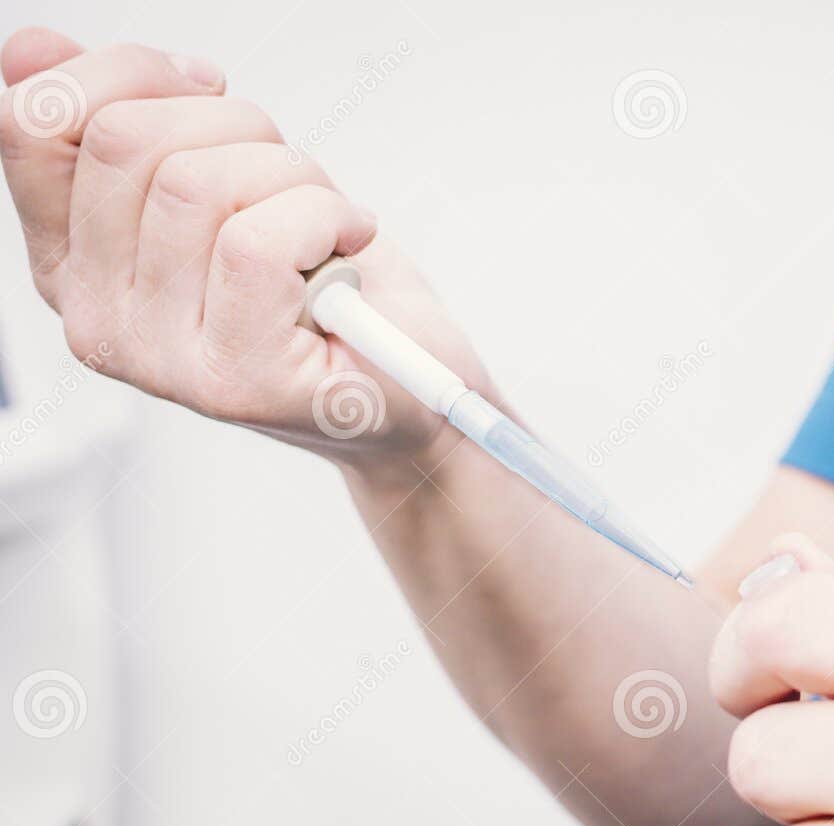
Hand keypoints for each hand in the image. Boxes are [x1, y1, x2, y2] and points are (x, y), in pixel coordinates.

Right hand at [0, 28, 488, 477]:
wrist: (408, 382)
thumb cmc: (320, 283)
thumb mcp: (220, 184)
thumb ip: (131, 124)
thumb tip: (35, 49)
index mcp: (73, 262)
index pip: (33, 126)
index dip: (126, 74)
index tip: (203, 86)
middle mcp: (99, 318)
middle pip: (126, 141)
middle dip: (233, 124)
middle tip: (287, 170)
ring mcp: (162, 361)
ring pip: (197, 183)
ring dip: (292, 174)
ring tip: (324, 219)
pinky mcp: (237, 380)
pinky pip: (259, 241)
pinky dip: (327, 217)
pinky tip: (348, 244)